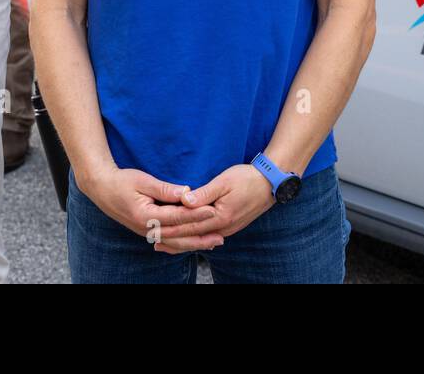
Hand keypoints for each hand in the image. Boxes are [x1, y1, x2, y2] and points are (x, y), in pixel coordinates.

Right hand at [78, 165, 223, 251]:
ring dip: (194, 243)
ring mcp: (145, 232)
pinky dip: (182, 243)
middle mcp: (146, 229)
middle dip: (200, 236)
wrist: (101, 189)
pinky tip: (195, 243)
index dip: (196, 214)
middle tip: (221, 235)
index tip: (212, 211)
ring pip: (174, 243)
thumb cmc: (122, 181)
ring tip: (213, 243)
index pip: (177, 216)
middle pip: (178, 236)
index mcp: (145, 215)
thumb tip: (187, 192)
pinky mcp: (146, 231)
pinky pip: (168, 241)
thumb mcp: (143, 181)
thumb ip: (165, 189)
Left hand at [154, 164, 276, 253]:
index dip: (170, 228)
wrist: (271, 183)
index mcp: (220, 217)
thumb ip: (204, 193)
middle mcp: (223, 227)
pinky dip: (194, 238)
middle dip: (172, 239)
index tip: (154, 229)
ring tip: (164, 244)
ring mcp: (228, 228)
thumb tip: (184, 200)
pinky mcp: (231, 225)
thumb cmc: (247, 178)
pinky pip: (208, 236)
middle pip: (193, 237)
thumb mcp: (224, 181)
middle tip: (152, 241)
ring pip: (200, 239)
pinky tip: (188, 239)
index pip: (189, 226)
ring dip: (181, 242)